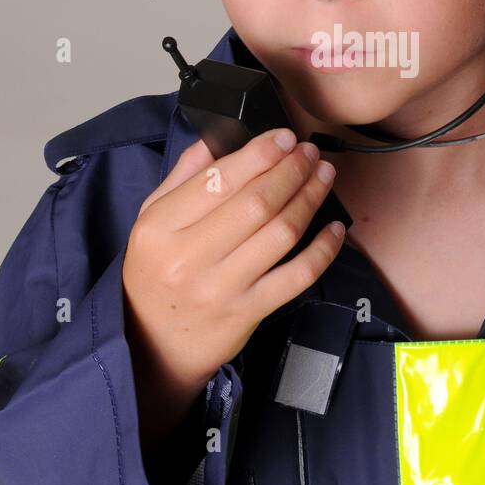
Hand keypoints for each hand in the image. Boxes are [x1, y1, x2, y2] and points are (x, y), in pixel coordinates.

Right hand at [122, 130, 343, 442]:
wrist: (153, 346)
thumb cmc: (155, 276)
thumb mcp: (150, 222)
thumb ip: (182, 178)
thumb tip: (215, 139)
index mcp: (161, 227)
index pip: (219, 180)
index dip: (260, 154)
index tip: (285, 138)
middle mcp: (189, 257)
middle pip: (257, 203)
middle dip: (292, 170)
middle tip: (310, 153)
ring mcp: (221, 288)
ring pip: (281, 233)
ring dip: (310, 198)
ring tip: (323, 176)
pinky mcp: (248, 313)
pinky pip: (297, 275)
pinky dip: (323, 249)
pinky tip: (334, 227)